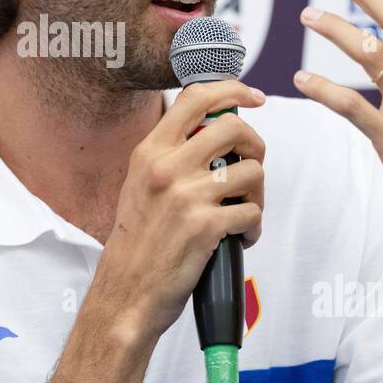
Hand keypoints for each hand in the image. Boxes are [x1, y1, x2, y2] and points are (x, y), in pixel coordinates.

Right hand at [91, 80, 266, 344]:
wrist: (126, 292)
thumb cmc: (138, 241)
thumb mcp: (140, 183)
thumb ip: (171, 154)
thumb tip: (214, 129)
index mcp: (150, 151)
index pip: (195, 97)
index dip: (232, 90)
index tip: (253, 96)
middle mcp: (166, 166)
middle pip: (234, 127)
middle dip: (255, 146)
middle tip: (250, 168)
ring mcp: (186, 196)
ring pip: (251, 171)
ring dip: (257, 195)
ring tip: (242, 214)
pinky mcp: (206, 227)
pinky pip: (252, 213)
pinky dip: (253, 228)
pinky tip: (239, 240)